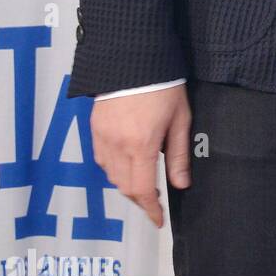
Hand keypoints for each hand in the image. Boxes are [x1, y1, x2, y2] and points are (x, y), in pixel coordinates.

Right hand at [90, 86, 192, 227]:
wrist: (133, 56)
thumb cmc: (163, 84)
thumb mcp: (180, 117)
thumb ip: (178, 153)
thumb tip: (180, 184)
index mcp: (141, 145)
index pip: (143, 190)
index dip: (150, 209)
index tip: (158, 219)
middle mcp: (118, 146)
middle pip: (125, 187)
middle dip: (139, 198)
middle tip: (154, 199)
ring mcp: (103, 138)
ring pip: (111, 175)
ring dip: (126, 183)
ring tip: (142, 179)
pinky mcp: (94, 128)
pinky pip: (102, 159)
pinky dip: (113, 168)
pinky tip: (126, 161)